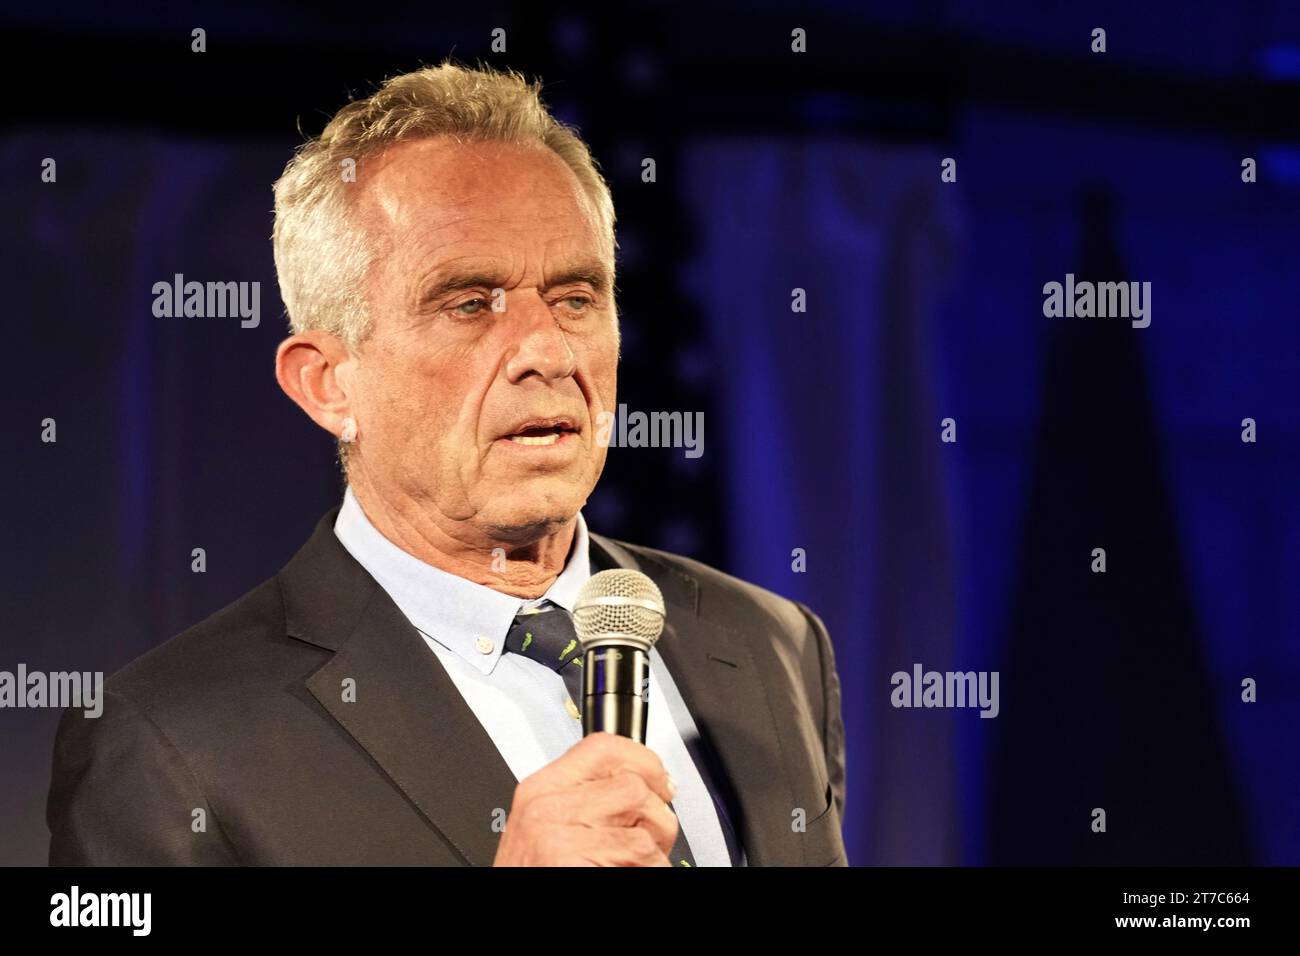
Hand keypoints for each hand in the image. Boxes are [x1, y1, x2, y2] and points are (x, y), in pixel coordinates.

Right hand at [493, 732, 679, 865]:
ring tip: (633, 865)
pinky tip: (623, 873)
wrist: (515, 920)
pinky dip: (650, 870)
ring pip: (645, 825)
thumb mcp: (548, 827)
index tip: (660, 781)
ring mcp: (556, 837)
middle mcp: (544, 809)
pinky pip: (643, 857)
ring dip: (655, 851)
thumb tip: (643, 783)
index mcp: (539, 790)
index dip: (643, 760)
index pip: (601, 747)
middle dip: (657, 816)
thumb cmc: (534, 873)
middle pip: (633, 786)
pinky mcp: (569, 862)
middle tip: (651, 839)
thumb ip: (587, 799)